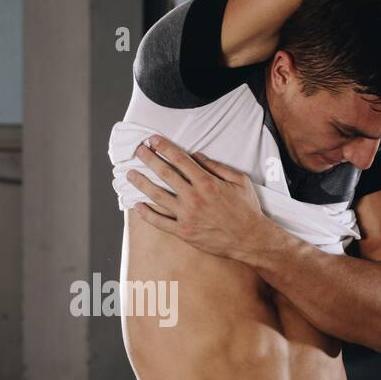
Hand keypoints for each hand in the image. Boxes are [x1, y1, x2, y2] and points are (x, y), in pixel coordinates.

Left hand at [125, 134, 265, 259]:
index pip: (180, 160)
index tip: (153, 140)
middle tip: (138, 151)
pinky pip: (160, 222)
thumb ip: (217, 166)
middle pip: (165, 174)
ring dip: (142, 184)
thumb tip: (196, 155)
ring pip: (158, 196)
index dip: (164, 148)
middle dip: (149, 160)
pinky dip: (147, 214)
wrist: (250, 239)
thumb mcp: (239, 181)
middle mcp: (194, 197)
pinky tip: (137, 206)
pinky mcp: (184, 232)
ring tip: (130, 175)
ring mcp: (187, 216)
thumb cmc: (246, 209)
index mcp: (207, 182)